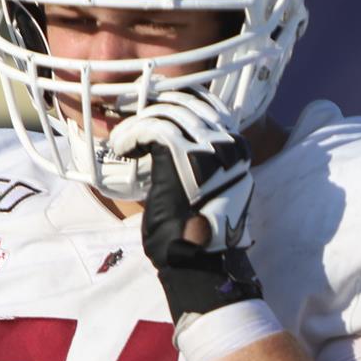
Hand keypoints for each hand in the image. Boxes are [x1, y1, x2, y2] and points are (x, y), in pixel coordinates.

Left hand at [106, 93, 263, 323]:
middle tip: (131, 115)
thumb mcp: (207, 189)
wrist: (194, 258)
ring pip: (166, 113)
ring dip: (137, 123)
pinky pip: (149, 127)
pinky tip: (121, 148)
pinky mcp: (180, 153)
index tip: (152, 111)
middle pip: (188, 103)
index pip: (207, 109)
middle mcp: (228, 143)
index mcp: (238, 151)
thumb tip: (173, 142)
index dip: (176, 105)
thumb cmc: (196, 232)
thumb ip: (198, 161)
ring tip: (123, 140)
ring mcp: (207, 146)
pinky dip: (130, 136)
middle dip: (156, 106)